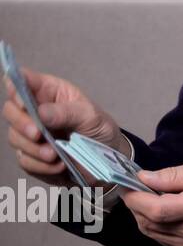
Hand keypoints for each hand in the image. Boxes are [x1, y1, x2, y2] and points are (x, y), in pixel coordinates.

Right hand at [4, 68, 127, 188]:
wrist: (108, 160)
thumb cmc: (99, 129)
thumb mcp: (91, 116)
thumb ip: (67, 112)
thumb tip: (41, 113)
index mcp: (50, 92)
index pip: (24, 80)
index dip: (16, 86)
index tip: (23, 101)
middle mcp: (36, 111)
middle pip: (11, 111)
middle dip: (21, 123)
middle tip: (37, 134)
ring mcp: (31, 134)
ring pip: (15, 137)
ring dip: (33, 148)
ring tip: (54, 154)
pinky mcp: (32, 156)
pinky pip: (25, 160)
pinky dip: (40, 165)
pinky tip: (59, 165)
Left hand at [121, 158, 182, 245]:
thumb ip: (175, 175)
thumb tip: (146, 178)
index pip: (153, 209)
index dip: (134, 198)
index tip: (128, 186)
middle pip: (148, 223)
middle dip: (136, 206)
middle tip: (137, 189)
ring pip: (152, 234)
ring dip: (143, 217)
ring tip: (149, 200)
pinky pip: (163, 241)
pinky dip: (155, 227)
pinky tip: (162, 214)